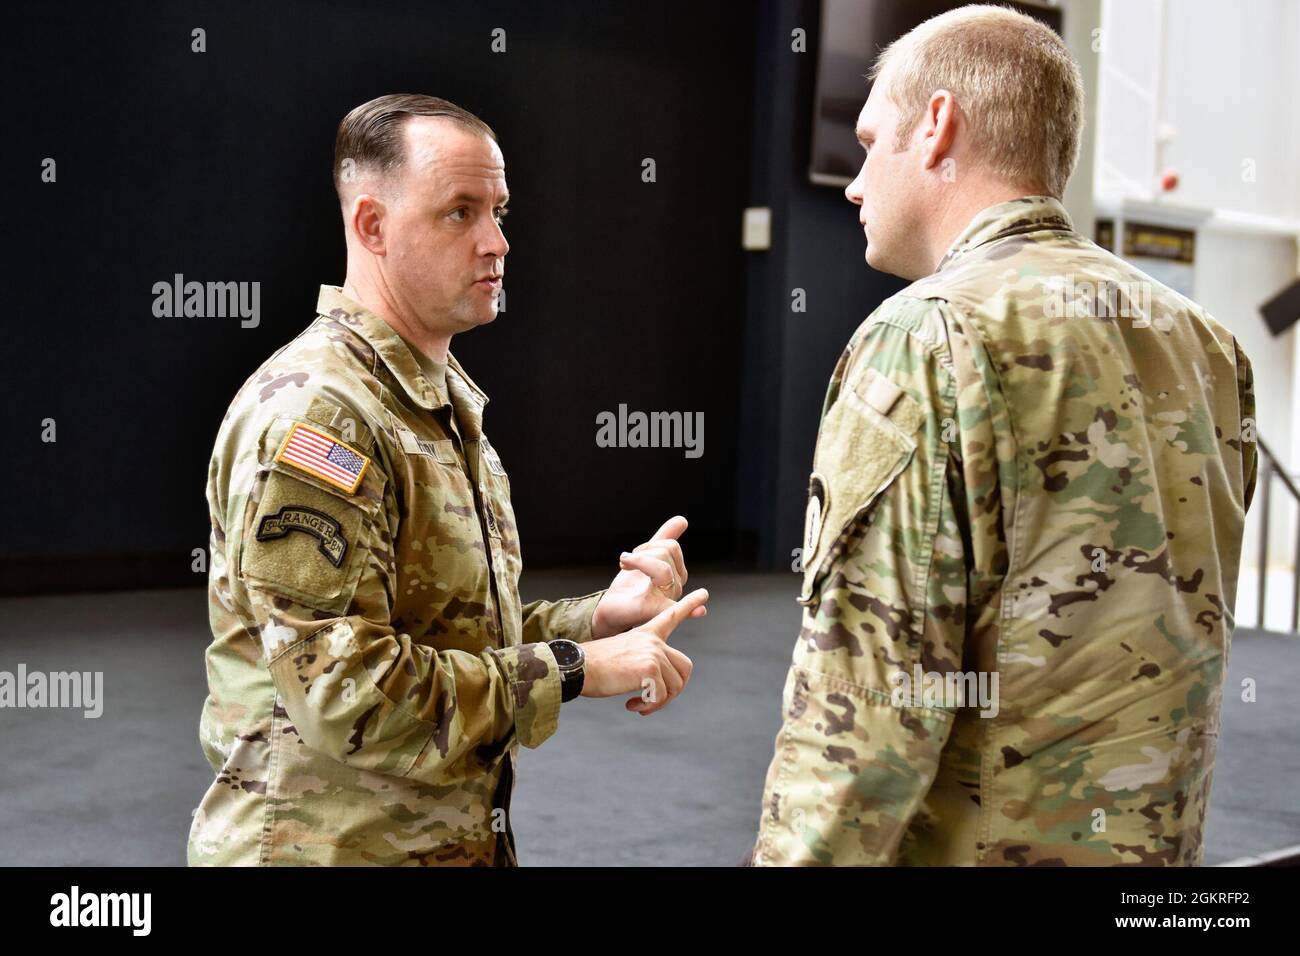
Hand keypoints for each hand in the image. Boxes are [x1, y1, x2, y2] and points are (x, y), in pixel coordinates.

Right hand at [581, 588, 708, 715]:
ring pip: (675, 686)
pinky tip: (632, 706)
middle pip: (684, 668)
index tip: (704, 592)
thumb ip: (643, 660)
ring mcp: (654, 653)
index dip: (689, 605)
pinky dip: (649, 706)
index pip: (672, 615)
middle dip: (673, 689)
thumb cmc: (595, 665)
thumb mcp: (623, 655)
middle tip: (654, 700)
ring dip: (659, 702)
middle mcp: (654, 641)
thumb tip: (657, 682)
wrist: (578, 667)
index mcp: (646, 633)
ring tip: (641, 706)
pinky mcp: (650, 669)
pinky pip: (660, 696)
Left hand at [591, 515, 702, 638]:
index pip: (672, 546)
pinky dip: (692, 609)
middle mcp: (676, 587)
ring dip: (637, 561)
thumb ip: (664, 538)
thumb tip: (682, 520)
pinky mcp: (654, 612)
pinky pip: (675, 608)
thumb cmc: (629, 586)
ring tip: (625, 566)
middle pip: (667, 552)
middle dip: (642, 552)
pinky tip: (699, 610)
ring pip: (663, 568)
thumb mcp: (645, 556)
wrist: (611, 608)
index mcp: (676, 574)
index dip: (651, 545)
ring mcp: (667, 600)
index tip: (635, 552)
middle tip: (626, 561)